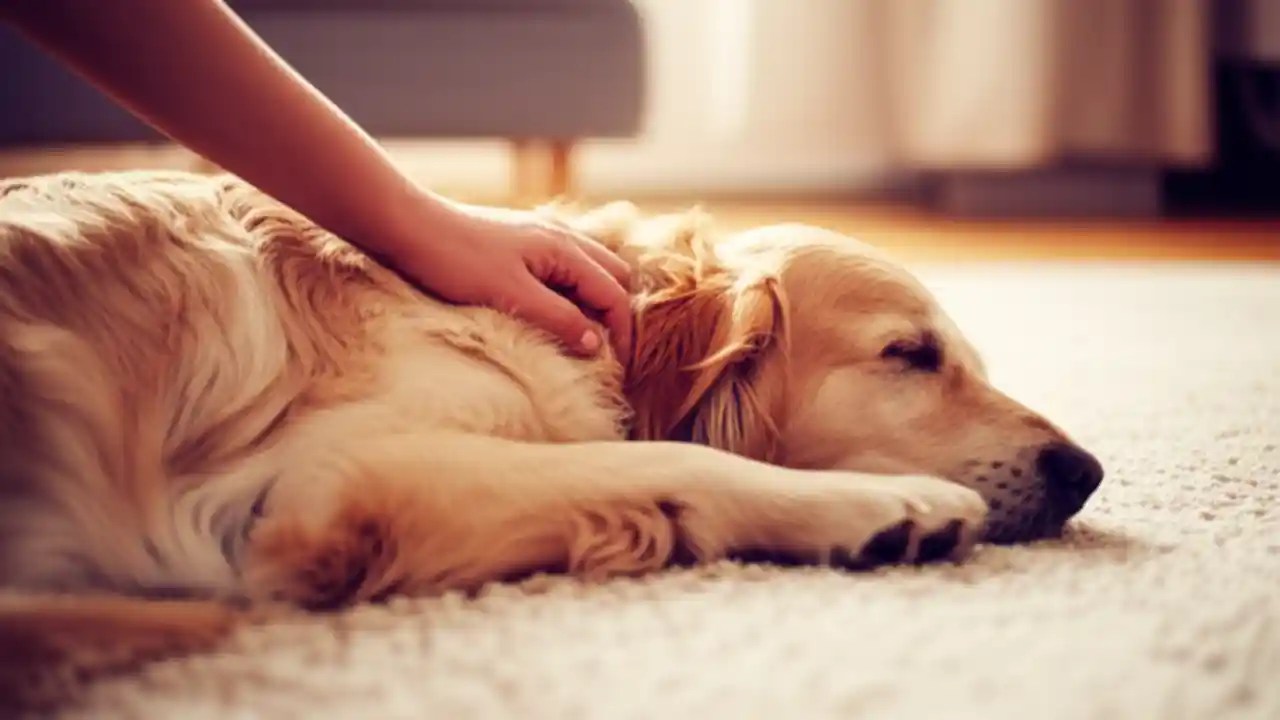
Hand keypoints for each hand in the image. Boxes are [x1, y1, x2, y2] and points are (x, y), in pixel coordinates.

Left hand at [388, 199, 632, 360]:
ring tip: (580, 335)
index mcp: (565, 249)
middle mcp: (561, 236)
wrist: (409, 226)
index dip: (621, 333)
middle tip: (602, 351)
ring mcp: (541, 235)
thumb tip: (595, 344)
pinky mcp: (521, 240)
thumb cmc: (456, 260)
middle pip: (613, 276)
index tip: (614, 368)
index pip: (614, 294)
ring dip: (594, 301)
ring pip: (590, 268)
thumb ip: (558, 318)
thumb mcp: (511, 296)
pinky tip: (552, 310)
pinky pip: (565, 266)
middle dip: (615, 313)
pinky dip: (572, 290)